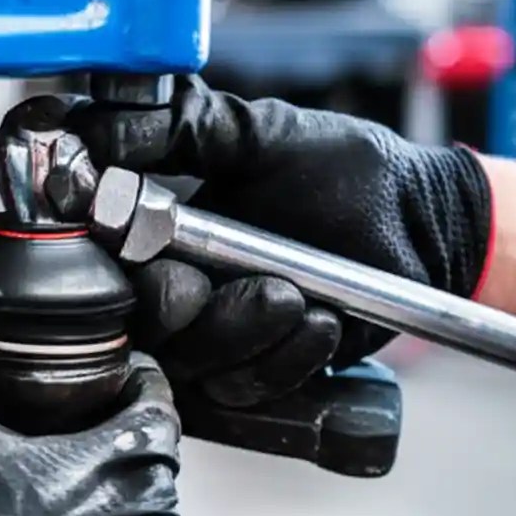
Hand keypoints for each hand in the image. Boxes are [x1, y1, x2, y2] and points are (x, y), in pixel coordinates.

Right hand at [67, 76, 492, 375]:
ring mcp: (219, 337)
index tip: (177, 267)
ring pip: (201, 369)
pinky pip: (248, 390)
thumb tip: (97, 127)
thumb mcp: (260, 132)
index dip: (134, 281)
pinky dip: (288, 359)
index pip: (113, 274)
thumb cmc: (343, 170)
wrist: (418, 219)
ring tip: (303, 298)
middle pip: (153, 334)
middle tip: (269, 287)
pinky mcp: (259, 373)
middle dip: (207, 317)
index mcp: (163, 236)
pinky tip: (322, 322)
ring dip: (255, 336)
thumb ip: (182, 125)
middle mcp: (181, 291)